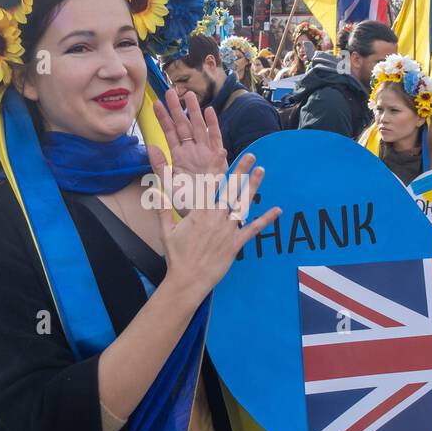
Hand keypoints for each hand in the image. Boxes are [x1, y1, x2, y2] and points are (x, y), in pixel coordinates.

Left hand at [147, 87, 228, 212]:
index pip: (168, 133)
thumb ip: (159, 166)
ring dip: (194, 112)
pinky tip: (209, 111)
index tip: (154, 104)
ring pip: (198, 128)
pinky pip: (215, 139)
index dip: (162, 118)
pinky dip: (213, 126)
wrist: (204, 215)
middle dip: (177, 109)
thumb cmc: (187, 202)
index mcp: (178, 157)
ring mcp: (205, 153)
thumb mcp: (169, 184)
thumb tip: (149, 147)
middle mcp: (192, 152)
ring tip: (189, 95)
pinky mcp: (218, 159)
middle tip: (170, 91)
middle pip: (183, 126)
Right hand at [159, 153, 280, 301]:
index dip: (216, 166)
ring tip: (261, 172)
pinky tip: (277, 210)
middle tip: (251, 155)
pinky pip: (253, 229)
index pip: (208, 184)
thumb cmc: (176, 256)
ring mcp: (227, 230)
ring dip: (253, 187)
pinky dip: (266, 219)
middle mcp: (215, 218)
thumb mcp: (166, 230)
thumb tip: (155, 190)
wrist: (188, 279)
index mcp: (198, 212)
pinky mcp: (236, 243)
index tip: (222, 151)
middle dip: (240, 170)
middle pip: (229, 189)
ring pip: (242, 204)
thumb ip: (162, 208)